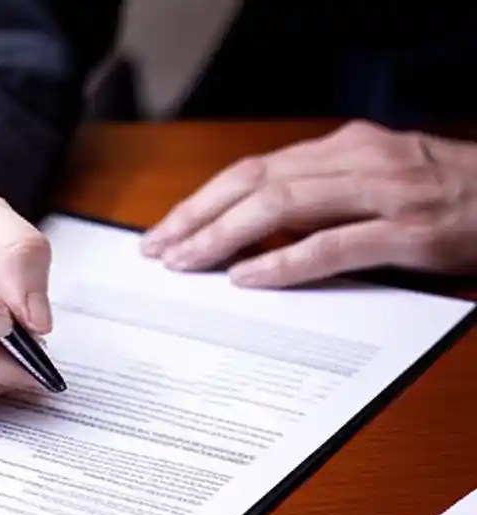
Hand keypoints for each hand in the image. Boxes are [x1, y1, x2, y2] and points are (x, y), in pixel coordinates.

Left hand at [141, 120, 476, 286]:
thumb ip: (323, 196)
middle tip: (158, 250)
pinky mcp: (410, 232)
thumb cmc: (451, 196)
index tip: (166, 229)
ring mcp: (386, 194)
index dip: (203, 199)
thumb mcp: (379, 181)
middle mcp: (359, 161)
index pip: (255, 169)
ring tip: (187, 262)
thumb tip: (254, 227)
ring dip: (224, 236)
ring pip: (282, 207)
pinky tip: (246, 277)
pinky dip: (282, 262)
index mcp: (347, 147)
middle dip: (198, 217)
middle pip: (255, 182)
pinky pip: (331, 245)